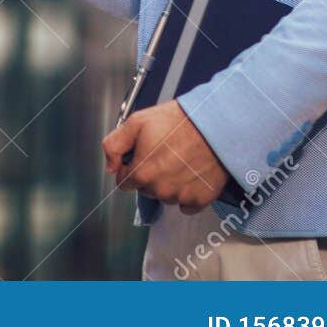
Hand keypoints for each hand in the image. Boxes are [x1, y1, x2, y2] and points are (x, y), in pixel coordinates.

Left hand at [101, 100, 230, 212]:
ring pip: (165, 196)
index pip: (124, 183)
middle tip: (163, 153)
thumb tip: (110, 166)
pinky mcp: (200, 200)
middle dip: (149, 174)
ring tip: (179, 160)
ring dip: (168, 183)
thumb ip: (115, 145)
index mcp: (142, 172)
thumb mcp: (137, 122)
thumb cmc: (178, 121)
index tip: (140, 157)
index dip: (130, 168)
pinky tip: (191, 174)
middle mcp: (160, 189)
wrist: (215, 126)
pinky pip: (186, 204)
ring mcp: (180, 196)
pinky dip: (187, 192)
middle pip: (145, 189)